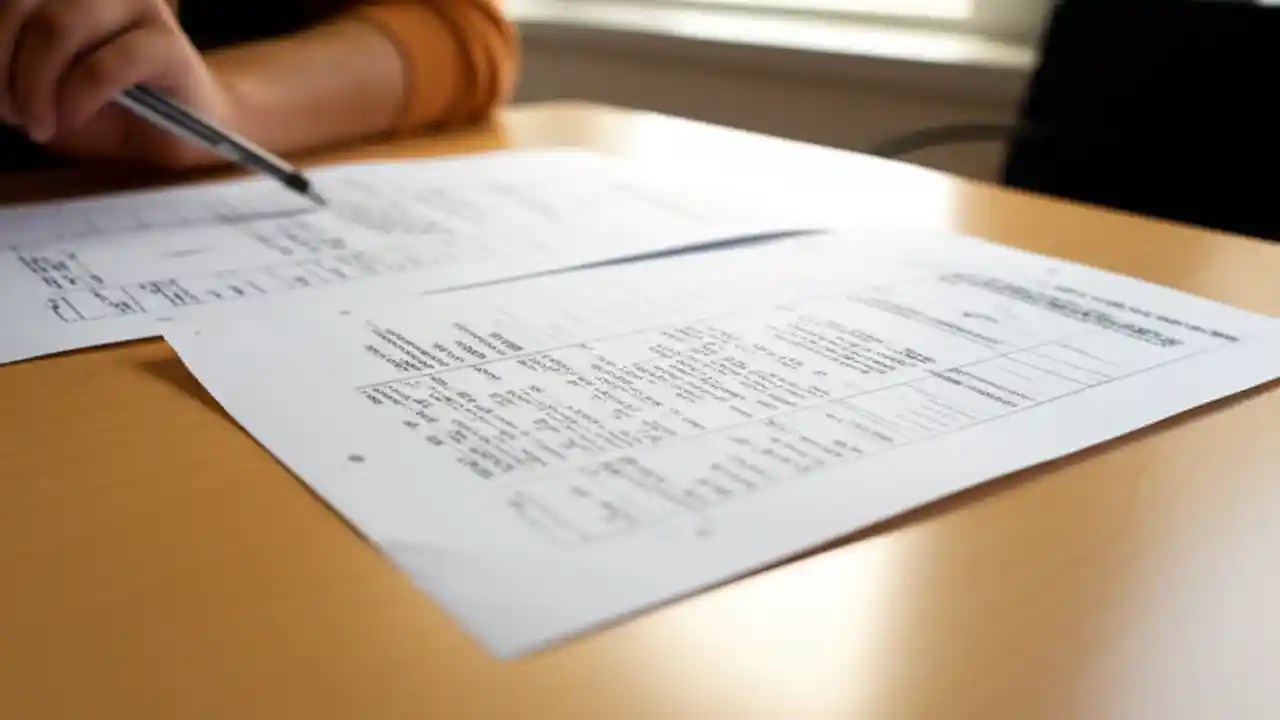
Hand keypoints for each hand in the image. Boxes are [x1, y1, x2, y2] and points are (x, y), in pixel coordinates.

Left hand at [0, 0, 240, 167]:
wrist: (184, 135)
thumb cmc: (109, 109)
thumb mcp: (41, 84)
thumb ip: (10, 65)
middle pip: (21, 3)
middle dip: (3, 66)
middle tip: (14, 113)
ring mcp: (138, 8)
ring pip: (58, 27)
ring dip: (35, 85)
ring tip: (40, 122)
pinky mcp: (167, 44)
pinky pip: (103, 67)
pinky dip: (77, 99)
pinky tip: (73, 118)